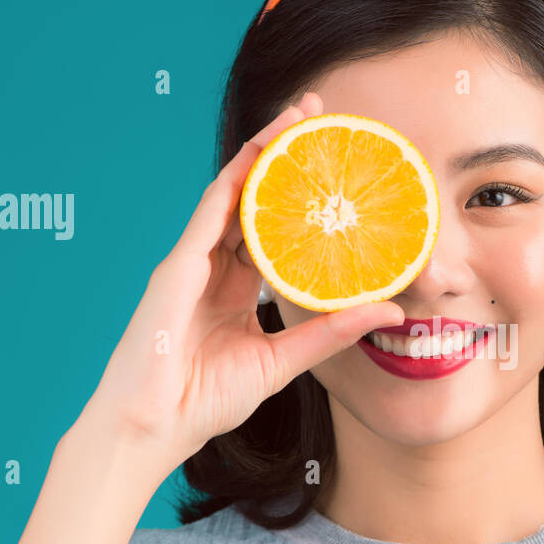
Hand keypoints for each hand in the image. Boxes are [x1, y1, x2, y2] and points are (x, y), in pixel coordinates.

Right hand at [79, 92, 404, 467]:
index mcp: (234, 288)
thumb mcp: (283, 361)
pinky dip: (236, 179)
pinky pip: (210, 212)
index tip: (336, 168)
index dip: (302, 196)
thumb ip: (330, 333)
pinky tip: (261, 150)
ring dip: (264, 150)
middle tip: (322, 117)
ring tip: (299, 115)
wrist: (153, 428)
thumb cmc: (205, 401)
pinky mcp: (176, 266)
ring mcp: (191, 262)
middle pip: (254, 198)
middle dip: (285, 156)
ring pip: (232, 191)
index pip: (273, 228)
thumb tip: (390, 312)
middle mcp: (212, 267)